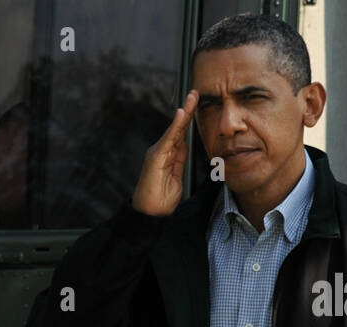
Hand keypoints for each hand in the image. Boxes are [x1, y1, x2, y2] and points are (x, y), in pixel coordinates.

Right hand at [131, 90, 198, 216]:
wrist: (150, 214)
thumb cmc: (161, 199)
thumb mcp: (177, 177)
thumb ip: (180, 160)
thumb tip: (186, 144)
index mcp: (167, 155)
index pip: (180, 133)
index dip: (188, 119)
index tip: (197, 104)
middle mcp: (161, 151)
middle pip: (177, 127)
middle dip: (188, 110)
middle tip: (196, 93)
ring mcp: (157, 153)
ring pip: (173, 129)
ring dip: (184, 113)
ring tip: (192, 97)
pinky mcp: (155, 157)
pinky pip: (168, 139)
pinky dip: (175, 126)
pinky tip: (181, 114)